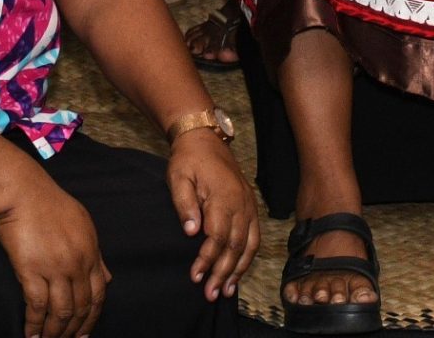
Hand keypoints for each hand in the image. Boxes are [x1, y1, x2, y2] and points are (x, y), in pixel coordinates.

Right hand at [0, 186, 109, 337]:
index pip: (99, 294)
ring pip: (60, 312)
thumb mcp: (83, 225)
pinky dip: (34, 324)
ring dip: (55, 333)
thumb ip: (96, 254)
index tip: (85, 333)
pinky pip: (37, 306)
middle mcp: (77, 263)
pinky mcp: (32, 270)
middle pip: (80, 307)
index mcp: (92, 253)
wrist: (23, 193)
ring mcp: (55, 268)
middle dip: (73, 330)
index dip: (92, 318)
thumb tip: (108, 278)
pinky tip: (30, 334)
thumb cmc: (51, 205)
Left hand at [167, 129, 259, 300]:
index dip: (207, 259)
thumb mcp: (179, 177)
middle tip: (210, 294)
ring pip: (248, 245)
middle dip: (223, 272)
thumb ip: (184, 204)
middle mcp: (240, 204)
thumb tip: (191, 231)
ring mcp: (248, 206)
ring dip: (238, 270)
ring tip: (226, 291)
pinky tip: (239, 272)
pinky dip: (248, 257)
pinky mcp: (250, 207)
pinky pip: (254, 237)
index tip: (195, 276)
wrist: (206, 139)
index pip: (218, 236)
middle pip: (235, 246)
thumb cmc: (189, 160)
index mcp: (222, 198)